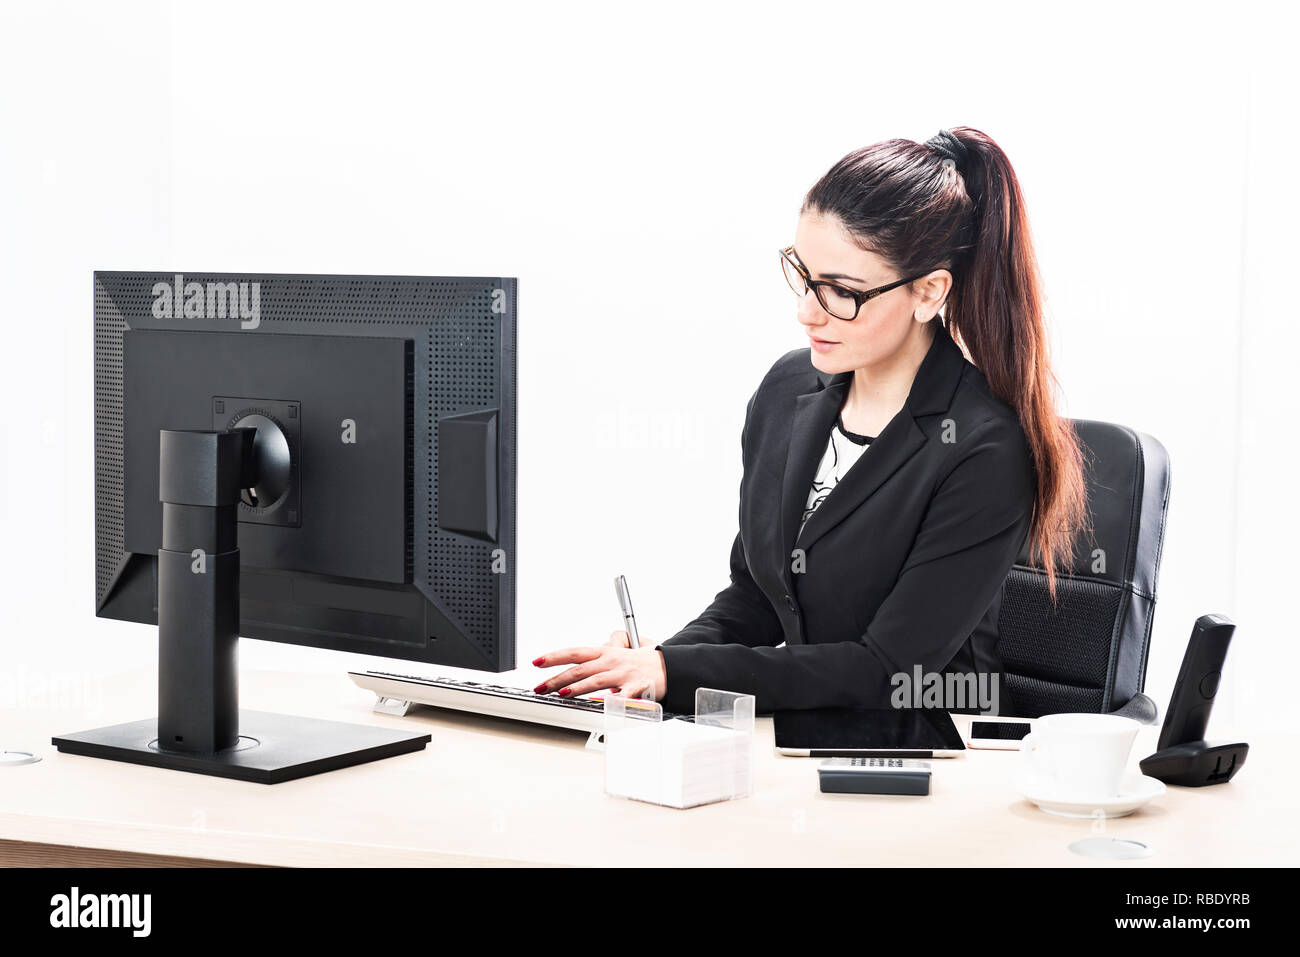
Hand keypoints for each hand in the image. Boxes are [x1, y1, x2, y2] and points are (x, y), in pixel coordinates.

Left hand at [532, 630, 666, 700]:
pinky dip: (617, 699)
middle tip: (540, 687)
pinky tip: (609, 704)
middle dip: (557, 678)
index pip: (575, 652)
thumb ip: (606, 648)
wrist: (670, 666)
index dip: (554, 656)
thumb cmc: (644, 659)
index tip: (537, 662)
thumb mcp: (622, 647)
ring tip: (562, 693)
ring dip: (578, 687)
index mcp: (605, 652)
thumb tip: (594, 648)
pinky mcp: (638, 686)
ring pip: (597, 680)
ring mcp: (623, 674)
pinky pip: (626, 693)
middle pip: (580, 669)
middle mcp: (612, 661)